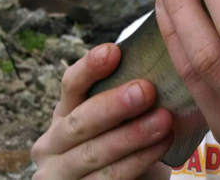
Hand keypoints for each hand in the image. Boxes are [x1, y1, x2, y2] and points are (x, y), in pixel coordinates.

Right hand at [31, 43, 173, 178]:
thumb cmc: (126, 144)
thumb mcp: (120, 119)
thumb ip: (131, 96)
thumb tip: (167, 63)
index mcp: (64, 114)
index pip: (70, 86)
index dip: (89, 68)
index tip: (114, 51)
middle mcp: (52, 145)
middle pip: (79, 122)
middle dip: (113, 105)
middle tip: (146, 90)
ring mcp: (61, 175)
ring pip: (93, 154)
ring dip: (131, 136)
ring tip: (164, 120)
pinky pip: (109, 178)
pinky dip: (138, 161)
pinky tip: (161, 145)